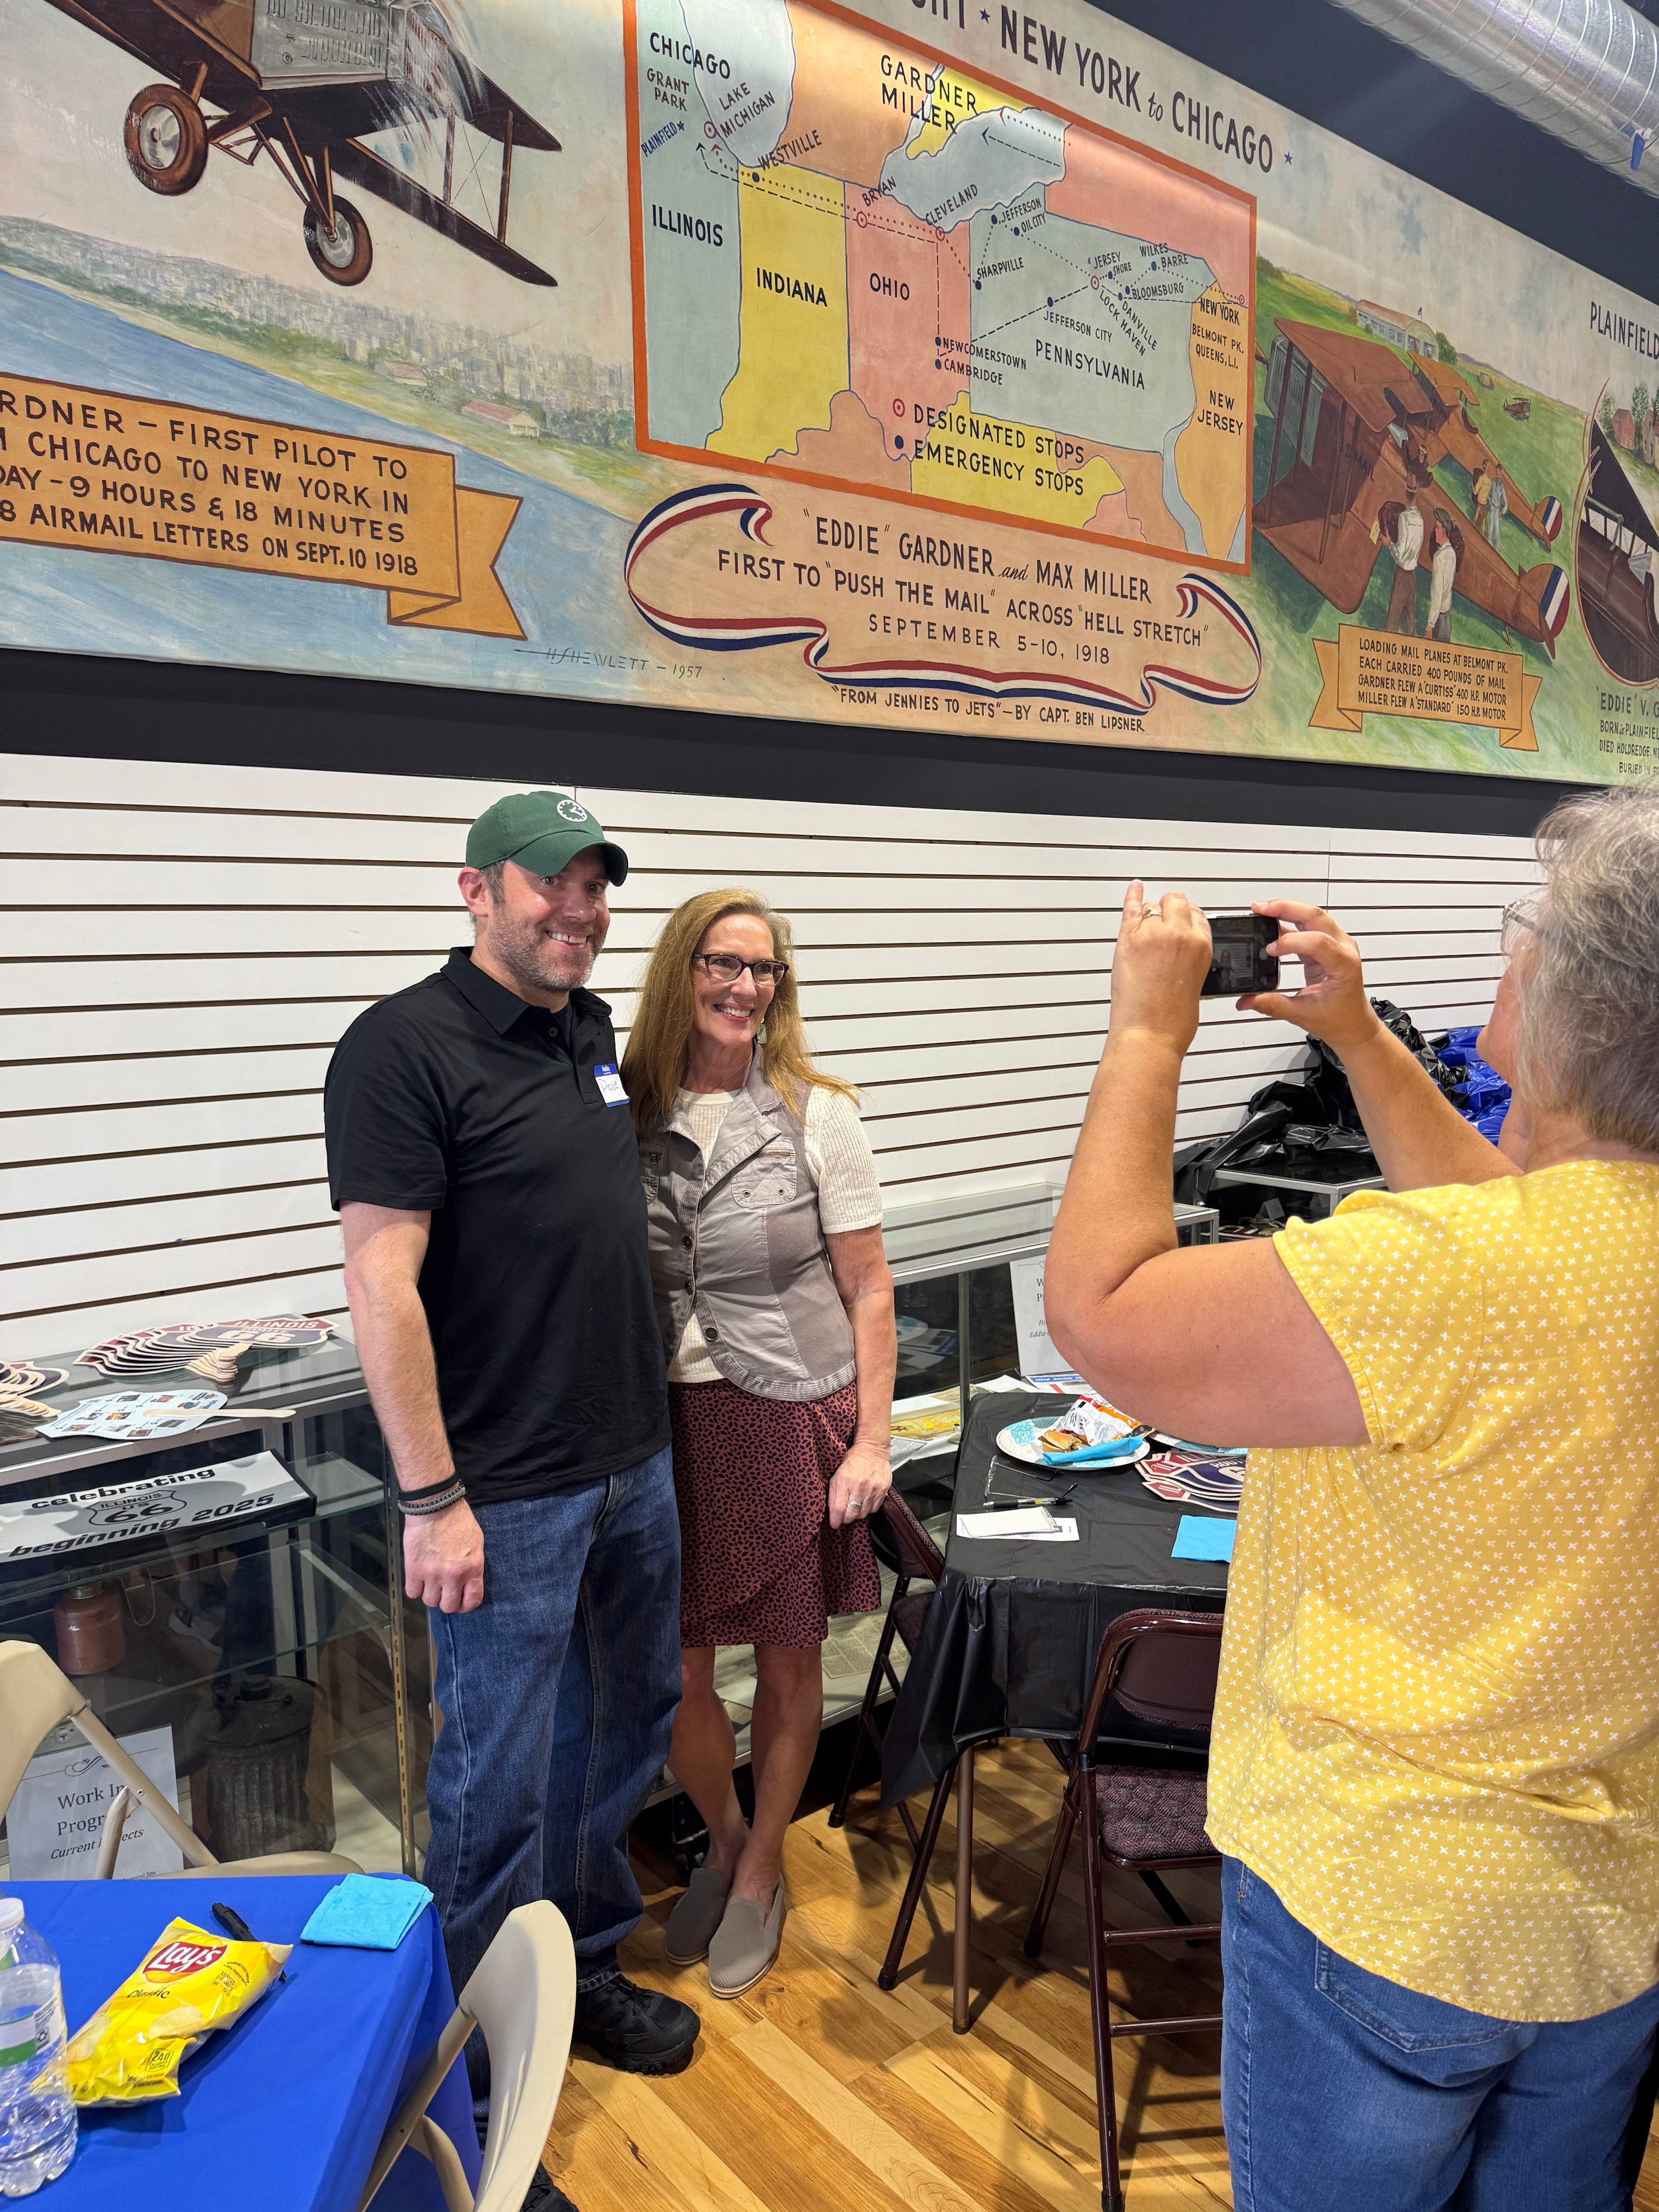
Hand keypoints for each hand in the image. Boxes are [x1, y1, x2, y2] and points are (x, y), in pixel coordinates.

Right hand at [403, 1498, 483, 1612]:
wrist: (434, 1505)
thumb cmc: (457, 1519)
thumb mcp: (477, 1542)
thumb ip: (473, 1566)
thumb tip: (468, 1582)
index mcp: (473, 1568)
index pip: (472, 1601)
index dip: (466, 1605)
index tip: (461, 1601)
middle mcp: (453, 1575)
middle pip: (448, 1607)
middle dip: (446, 1601)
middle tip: (443, 1590)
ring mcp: (432, 1574)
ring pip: (430, 1602)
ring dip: (430, 1593)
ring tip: (430, 1580)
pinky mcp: (414, 1570)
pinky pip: (413, 1593)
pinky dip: (415, 1587)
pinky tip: (418, 1577)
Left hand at [827, 1443, 891, 1529]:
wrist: (872, 1449)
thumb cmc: (853, 1459)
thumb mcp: (836, 1473)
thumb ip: (833, 1492)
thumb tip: (831, 1511)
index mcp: (844, 1480)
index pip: (838, 1509)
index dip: (835, 1520)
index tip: (834, 1524)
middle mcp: (859, 1486)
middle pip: (851, 1515)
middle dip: (846, 1519)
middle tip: (843, 1516)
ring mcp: (872, 1489)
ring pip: (863, 1514)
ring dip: (857, 1514)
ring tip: (854, 1505)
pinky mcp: (882, 1490)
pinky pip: (874, 1509)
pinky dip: (868, 1509)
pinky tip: (864, 1501)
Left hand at [1108, 880, 1210, 1053]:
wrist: (1148, 1035)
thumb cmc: (1172, 1020)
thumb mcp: (1197, 985)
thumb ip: (1192, 959)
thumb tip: (1182, 950)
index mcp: (1202, 946)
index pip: (1198, 915)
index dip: (1188, 918)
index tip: (1182, 922)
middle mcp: (1178, 934)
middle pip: (1176, 902)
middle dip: (1171, 910)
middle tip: (1164, 923)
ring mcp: (1151, 933)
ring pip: (1152, 905)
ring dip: (1151, 914)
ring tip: (1147, 927)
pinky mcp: (1127, 938)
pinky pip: (1130, 906)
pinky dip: (1131, 895)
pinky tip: (1134, 888)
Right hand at [1239, 899, 1380, 1059]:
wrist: (1354, 1025)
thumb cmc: (1340, 1019)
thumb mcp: (1304, 1015)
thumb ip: (1273, 1005)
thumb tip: (1247, 1000)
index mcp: (1344, 965)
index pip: (1317, 941)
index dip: (1290, 942)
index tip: (1269, 950)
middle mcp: (1344, 948)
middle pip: (1315, 916)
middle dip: (1286, 908)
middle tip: (1260, 909)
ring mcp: (1337, 943)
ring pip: (1312, 915)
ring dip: (1287, 909)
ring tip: (1262, 910)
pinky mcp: (1327, 945)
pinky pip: (1308, 925)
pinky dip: (1289, 920)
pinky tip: (1270, 922)